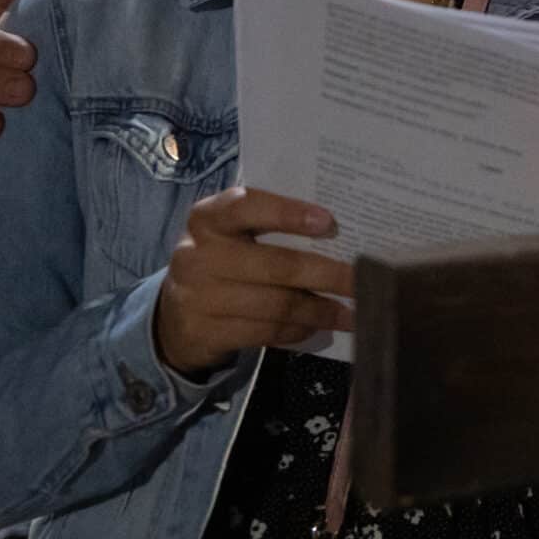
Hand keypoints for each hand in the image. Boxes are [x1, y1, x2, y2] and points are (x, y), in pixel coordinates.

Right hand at [157, 187, 356, 376]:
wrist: (174, 312)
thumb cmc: (224, 261)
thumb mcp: (235, 236)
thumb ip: (272, 228)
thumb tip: (342, 233)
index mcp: (209, 217)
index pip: (248, 206)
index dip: (289, 213)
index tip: (329, 223)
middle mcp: (198, 253)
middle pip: (277, 264)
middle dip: (328, 275)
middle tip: (363, 282)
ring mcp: (197, 296)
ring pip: (276, 304)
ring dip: (321, 310)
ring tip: (351, 313)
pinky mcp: (204, 331)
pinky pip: (265, 331)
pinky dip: (297, 330)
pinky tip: (317, 327)